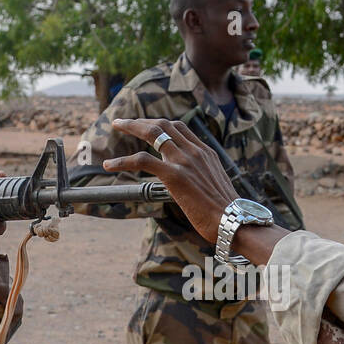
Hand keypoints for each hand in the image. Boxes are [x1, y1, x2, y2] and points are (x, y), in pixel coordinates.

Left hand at [105, 118, 237, 243]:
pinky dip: (122, 160)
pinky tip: (109, 165)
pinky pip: (142, 160)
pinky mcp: (174, 176)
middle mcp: (195, 152)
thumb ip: (202, 178)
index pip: (179, 128)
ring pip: (152, 133)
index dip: (159, 123)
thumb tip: (193, 186)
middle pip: (163, 125)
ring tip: (115, 126)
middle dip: (141, 120)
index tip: (146, 125)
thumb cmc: (227, 213)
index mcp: (206, 153)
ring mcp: (185, 161)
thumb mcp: (216, 187)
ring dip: (131, 127)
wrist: (235, 222)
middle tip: (123, 122)